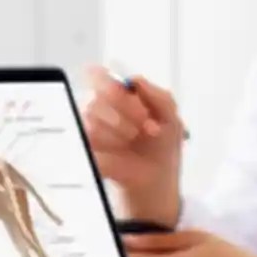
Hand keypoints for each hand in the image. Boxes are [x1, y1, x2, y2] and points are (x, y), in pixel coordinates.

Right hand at [82, 65, 184, 226]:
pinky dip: (110, 147)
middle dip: (127, 110)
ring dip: (120, 131)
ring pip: (92, 118)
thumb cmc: (161, 145)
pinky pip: (88, 141)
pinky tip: (121, 154)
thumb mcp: (171, 119)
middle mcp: (99, 108)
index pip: (98, 75)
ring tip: (135, 142)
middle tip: (147, 127)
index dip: (115, 86)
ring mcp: (89, 129)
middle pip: (97, 96)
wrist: (157, 180)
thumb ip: (159, 96)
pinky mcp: (84, 150)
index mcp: (119, 94)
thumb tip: (136, 81)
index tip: (136, 101)